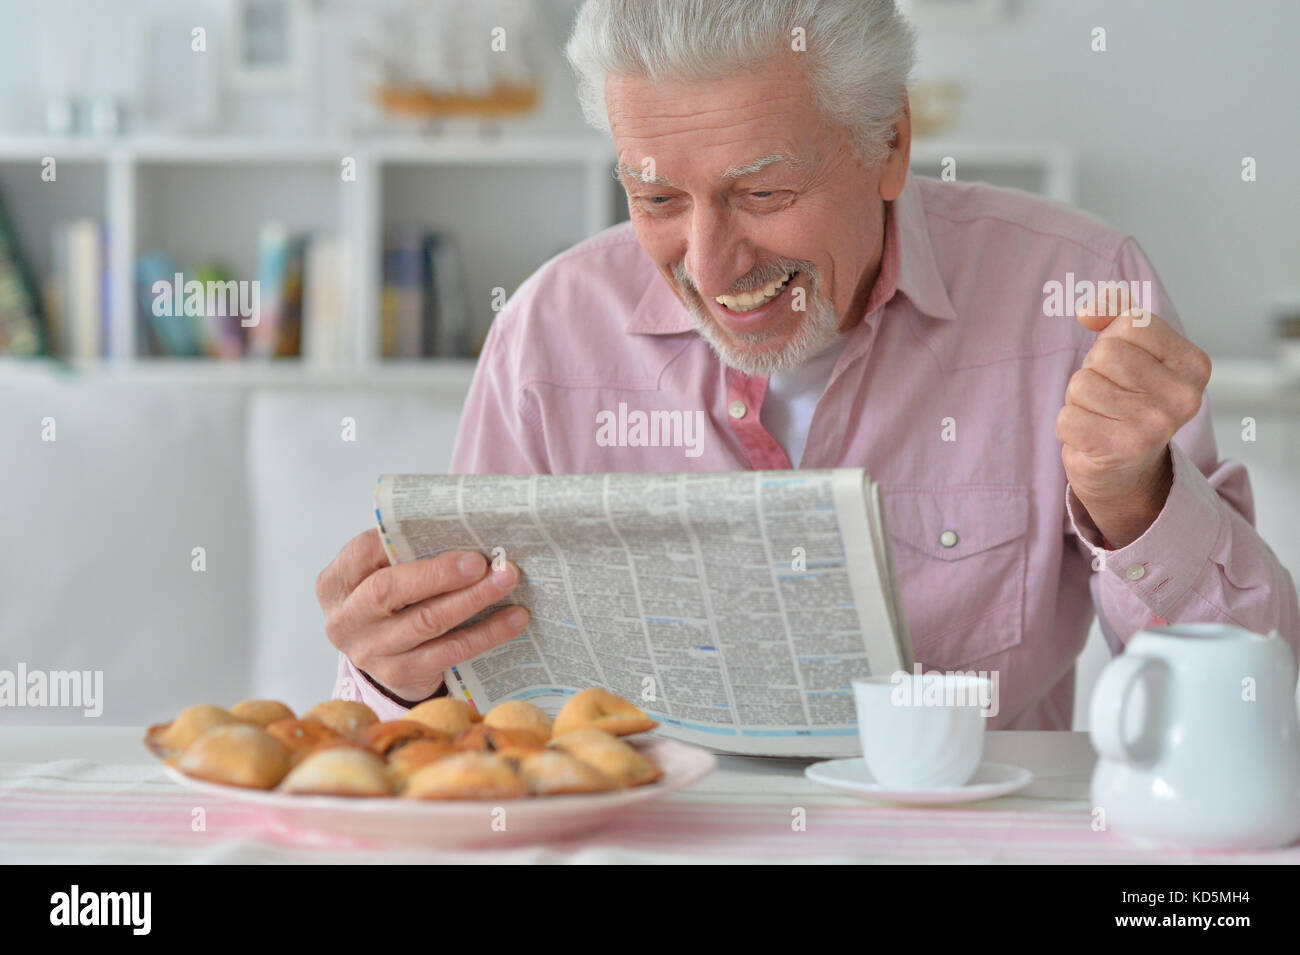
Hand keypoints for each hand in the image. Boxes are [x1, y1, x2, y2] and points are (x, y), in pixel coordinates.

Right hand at [315, 529, 529, 701]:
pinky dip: (486, 633)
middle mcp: (345, 619)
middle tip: (482, 562)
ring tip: (506, 581)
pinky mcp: (400, 675)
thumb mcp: (383, 574)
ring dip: (472, 599)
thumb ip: (405, 553)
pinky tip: (514, 618)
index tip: (442, 530)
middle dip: (441, 573)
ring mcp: (370, 652)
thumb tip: (466, 531)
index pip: (364, 552)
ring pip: (426, 622)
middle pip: (390, 590)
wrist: (385, 657)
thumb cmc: (392, 600)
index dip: (401, 540)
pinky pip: (450, 651)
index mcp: (336, 583)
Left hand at [1056, 289, 1210, 547]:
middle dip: (1094, 371)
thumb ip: (1119, 314)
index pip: (1134, 323)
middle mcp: (1184, 397)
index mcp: (1194, 365)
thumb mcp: (1133, 350)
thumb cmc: (1127, 401)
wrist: (1125, 470)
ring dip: (1079, 400)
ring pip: (1082, 383)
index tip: (1123, 367)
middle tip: (1109, 397)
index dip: (1113, 340)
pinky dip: (1068, 426)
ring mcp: (1155, 426)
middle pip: (1106, 352)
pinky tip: (1091, 438)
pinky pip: (1066, 416)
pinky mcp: (1120, 450)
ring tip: (1101, 417)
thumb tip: (1089, 310)